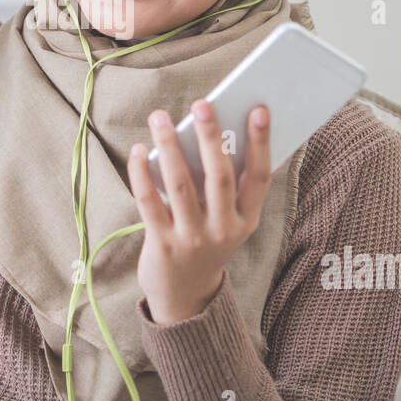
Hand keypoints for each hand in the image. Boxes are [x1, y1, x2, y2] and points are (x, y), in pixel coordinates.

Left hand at [129, 99, 273, 324]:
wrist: (184, 295)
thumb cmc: (207, 243)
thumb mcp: (229, 222)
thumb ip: (229, 186)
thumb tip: (222, 132)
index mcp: (247, 219)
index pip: (259, 176)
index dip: (261, 143)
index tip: (258, 109)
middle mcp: (224, 230)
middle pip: (219, 176)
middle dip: (211, 137)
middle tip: (202, 104)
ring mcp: (192, 239)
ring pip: (181, 184)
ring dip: (170, 147)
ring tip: (161, 118)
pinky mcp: (162, 244)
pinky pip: (149, 201)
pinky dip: (142, 172)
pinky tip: (139, 150)